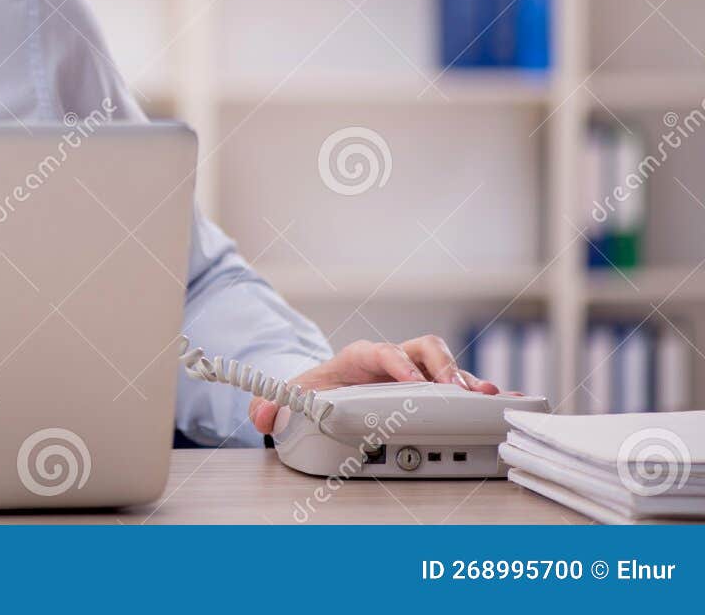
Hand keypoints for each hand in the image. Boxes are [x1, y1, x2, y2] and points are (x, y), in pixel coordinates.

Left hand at [249, 334, 499, 435]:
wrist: (333, 389)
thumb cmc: (321, 388)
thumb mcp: (298, 394)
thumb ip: (275, 403)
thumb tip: (260, 414)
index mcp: (361, 356)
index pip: (381, 351)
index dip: (397, 363)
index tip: (410, 381)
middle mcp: (394, 358)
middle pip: (423, 349)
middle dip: (439, 367)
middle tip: (453, 390)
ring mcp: (417, 371)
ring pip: (446, 364)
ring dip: (464, 380)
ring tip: (483, 398)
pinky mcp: (433, 389)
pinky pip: (460, 386)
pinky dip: (479, 394)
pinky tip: (501, 404)